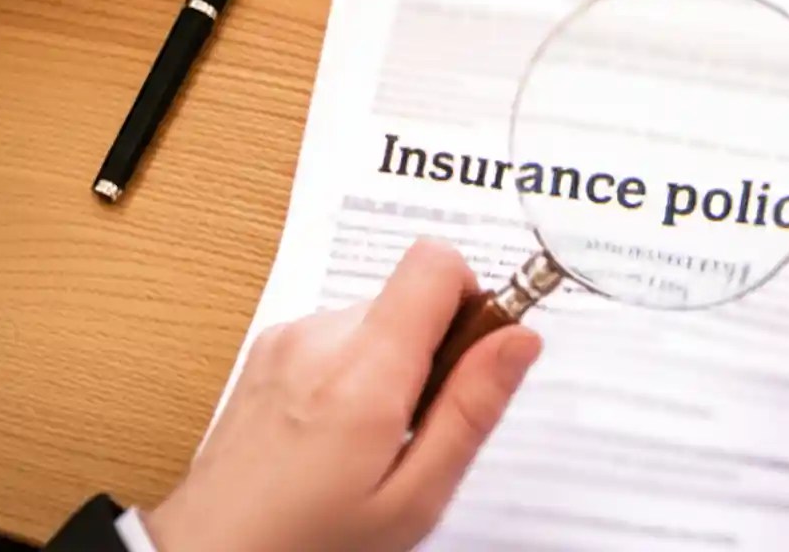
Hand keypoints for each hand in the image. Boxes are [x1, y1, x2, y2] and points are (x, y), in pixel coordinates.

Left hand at [145, 239, 542, 551]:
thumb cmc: (308, 543)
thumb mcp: (413, 497)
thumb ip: (471, 409)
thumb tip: (519, 339)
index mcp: (363, 371)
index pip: (436, 264)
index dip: (474, 297)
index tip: (477, 354)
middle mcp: (319, 338)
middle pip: (411, 293)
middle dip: (437, 346)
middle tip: (425, 423)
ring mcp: (287, 340)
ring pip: (377, 317)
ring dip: (395, 362)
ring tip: (377, 437)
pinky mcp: (269, 349)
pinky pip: (339, 334)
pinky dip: (356, 369)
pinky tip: (342, 431)